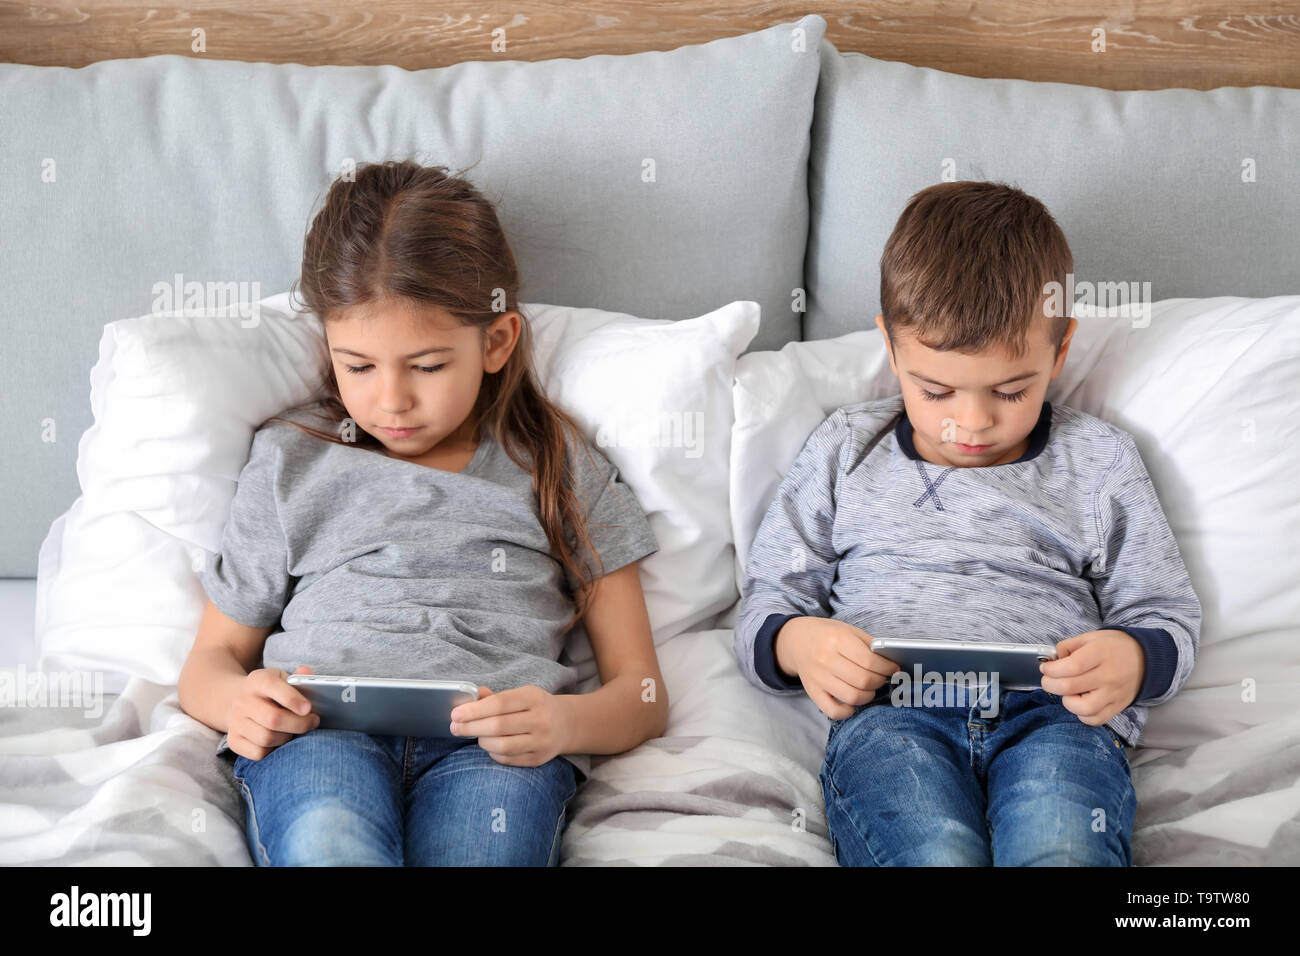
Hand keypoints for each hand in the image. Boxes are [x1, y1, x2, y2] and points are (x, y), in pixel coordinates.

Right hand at [225, 665, 319, 759]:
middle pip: (273, 718)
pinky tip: (279, 740)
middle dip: (299, 724)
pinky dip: (274, 750)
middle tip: (313, 723)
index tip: (309, 709)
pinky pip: (258, 753)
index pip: (272, 686)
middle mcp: (242, 701)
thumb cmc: (269, 692)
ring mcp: (235, 722)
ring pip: (266, 738)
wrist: (237, 701)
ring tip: (295, 731)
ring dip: (287, 738)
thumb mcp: (281, 678)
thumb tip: (307, 673)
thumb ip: (297, 677)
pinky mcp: (233, 740)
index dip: (293, 699)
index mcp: (257, 680)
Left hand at [449, 685, 574, 766]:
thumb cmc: (536, 706)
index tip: (456, 714)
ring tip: (476, 736)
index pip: (500, 703)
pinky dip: (493, 753)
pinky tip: (490, 745)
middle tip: (454, 727)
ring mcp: (541, 741)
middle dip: (471, 727)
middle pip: (498, 726)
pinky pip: (507, 759)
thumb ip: (495, 696)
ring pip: (502, 746)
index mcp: (534, 698)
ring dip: (482, 741)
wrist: (566, 724)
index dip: (475, 710)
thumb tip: (469, 697)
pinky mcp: (538, 759)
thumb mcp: (521, 694)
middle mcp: (540, 720)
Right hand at [777, 617, 900, 720]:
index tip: (893, 668)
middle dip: (879, 681)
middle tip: (882, 678)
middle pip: (863, 680)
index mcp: (837, 640)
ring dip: (868, 695)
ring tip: (869, 688)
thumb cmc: (827, 635)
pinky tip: (853, 702)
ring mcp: (818, 678)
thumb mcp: (848, 630)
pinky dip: (848, 711)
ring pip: (852, 697)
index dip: (887, 667)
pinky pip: (833, 711)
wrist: (798, 641)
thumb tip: (891, 662)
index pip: (869, 660)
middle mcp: (825, 659)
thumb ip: (870, 645)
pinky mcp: (812, 692)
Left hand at [1038, 630, 1143, 725]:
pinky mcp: (1118, 707)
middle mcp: (1108, 676)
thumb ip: (1068, 647)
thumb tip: (1052, 661)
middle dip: (1050, 684)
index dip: (1051, 669)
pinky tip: (1080, 702)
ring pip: (1083, 709)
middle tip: (1048, 680)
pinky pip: (1095, 719)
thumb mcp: (1090, 637)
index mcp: (1100, 654)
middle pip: (1070, 687)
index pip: (1070, 667)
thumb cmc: (1113, 647)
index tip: (1045, 668)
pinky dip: (1082, 715)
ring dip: (1067, 701)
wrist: (1146, 659)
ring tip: (1067, 692)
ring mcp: (1114, 694)